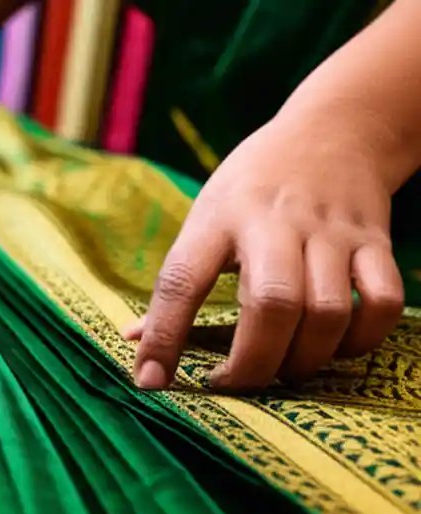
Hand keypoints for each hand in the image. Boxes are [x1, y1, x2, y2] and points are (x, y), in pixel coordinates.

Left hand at [126, 117, 405, 392]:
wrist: (336, 128)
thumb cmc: (254, 187)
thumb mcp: (205, 216)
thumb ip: (177, 280)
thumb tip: (133, 338)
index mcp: (217, 218)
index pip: (181, 280)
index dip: (163, 335)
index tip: (150, 379)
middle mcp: (275, 223)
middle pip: (272, 304)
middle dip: (253, 362)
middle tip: (233, 384)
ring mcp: (331, 232)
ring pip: (328, 311)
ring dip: (304, 359)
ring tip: (282, 370)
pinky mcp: (375, 241)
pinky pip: (382, 303)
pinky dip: (360, 340)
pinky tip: (335, 347)